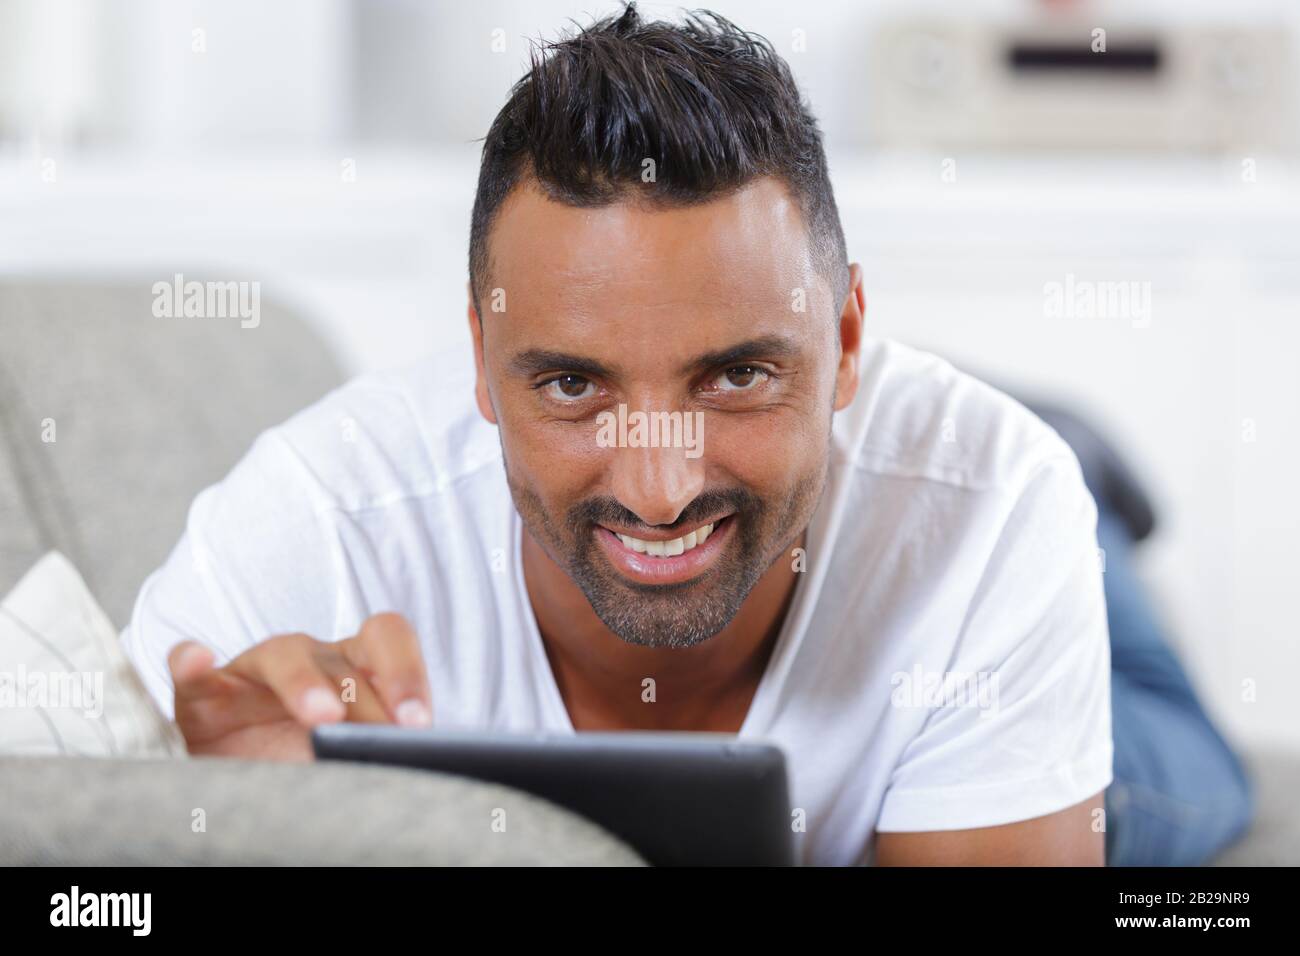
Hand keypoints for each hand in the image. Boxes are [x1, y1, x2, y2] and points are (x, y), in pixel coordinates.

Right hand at [168, 612, 431, 759]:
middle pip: (339, 656)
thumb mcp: (348, 759)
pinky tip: (197, 660)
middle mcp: (306, 660)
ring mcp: (251, 674)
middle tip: (382, 734)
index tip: (418, 722)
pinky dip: (191, 661)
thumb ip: (379, 748)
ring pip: (280, 655)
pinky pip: (190, 670)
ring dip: (305, 681)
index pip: (386, 638)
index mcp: (351, 667)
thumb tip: (420, 755)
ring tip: (323, 718)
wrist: (238, 792)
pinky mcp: (200, 697)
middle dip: (365, 697)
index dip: (407, 672)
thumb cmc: (306, 768)